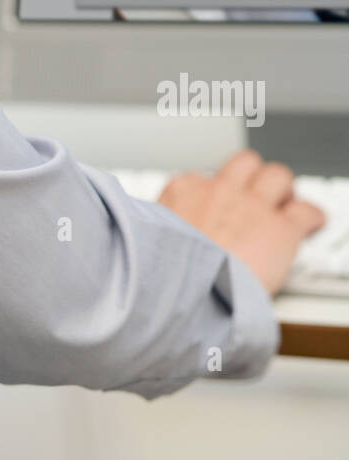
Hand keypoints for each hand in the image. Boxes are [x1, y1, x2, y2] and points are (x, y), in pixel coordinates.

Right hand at [157, 149, 325, 294]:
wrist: (188, 296)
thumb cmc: (165, 278)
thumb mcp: (148, 244)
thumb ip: (157, 232)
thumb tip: (151, 243)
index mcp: (182, 193)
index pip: (199, 178)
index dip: (211, 195)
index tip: (215, 208)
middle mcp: (219, 192)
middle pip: (244, 163)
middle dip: (253, 177)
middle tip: (256, 197)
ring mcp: (251, 207)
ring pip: (277, 175)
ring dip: (282, 190)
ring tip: (283, 206)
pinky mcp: (281, 229)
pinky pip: (306, 211)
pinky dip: (312, 217)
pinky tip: (310, 224)